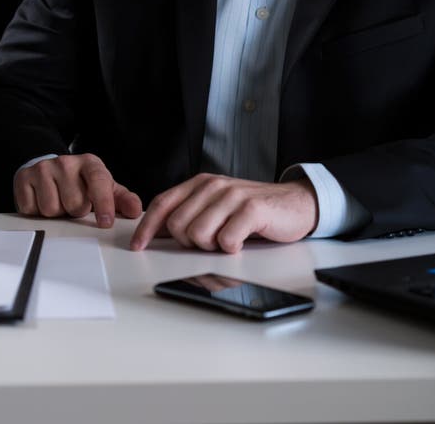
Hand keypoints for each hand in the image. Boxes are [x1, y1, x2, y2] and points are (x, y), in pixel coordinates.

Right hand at [14, 153, 142, 227]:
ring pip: (51, 208)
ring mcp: (43, 168)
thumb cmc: (81, 183)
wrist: (49, 169)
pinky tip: (42, 199)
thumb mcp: (104, 188)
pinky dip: (36, 211)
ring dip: (56, 213)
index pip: (99, 181)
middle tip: (74, 203)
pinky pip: (31, 209)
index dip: (104, 203)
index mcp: (90, 163)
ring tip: (59, 202)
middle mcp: (66, 162)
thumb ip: (122, 199)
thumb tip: (136, 210)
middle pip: (74, 204)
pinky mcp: (24, 177)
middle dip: (75, 211)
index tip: (105, 223)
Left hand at [130, 173, 317, 253]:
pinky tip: (242, 241)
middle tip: (211, 243)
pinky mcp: (251, 209)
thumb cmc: (254, 211)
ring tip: (228, 240)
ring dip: (211, 248)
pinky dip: (231, 249)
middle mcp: (213, 186)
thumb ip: (190, 216)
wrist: (295, 204)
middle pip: (178, 225)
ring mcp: (232, 195)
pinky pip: (226, 241)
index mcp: (200, 184)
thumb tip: (158, 235)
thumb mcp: (217, 208)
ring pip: (198, 235)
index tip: (138, 246)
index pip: (163, 203)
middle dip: (189, 244)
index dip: (147, 227)